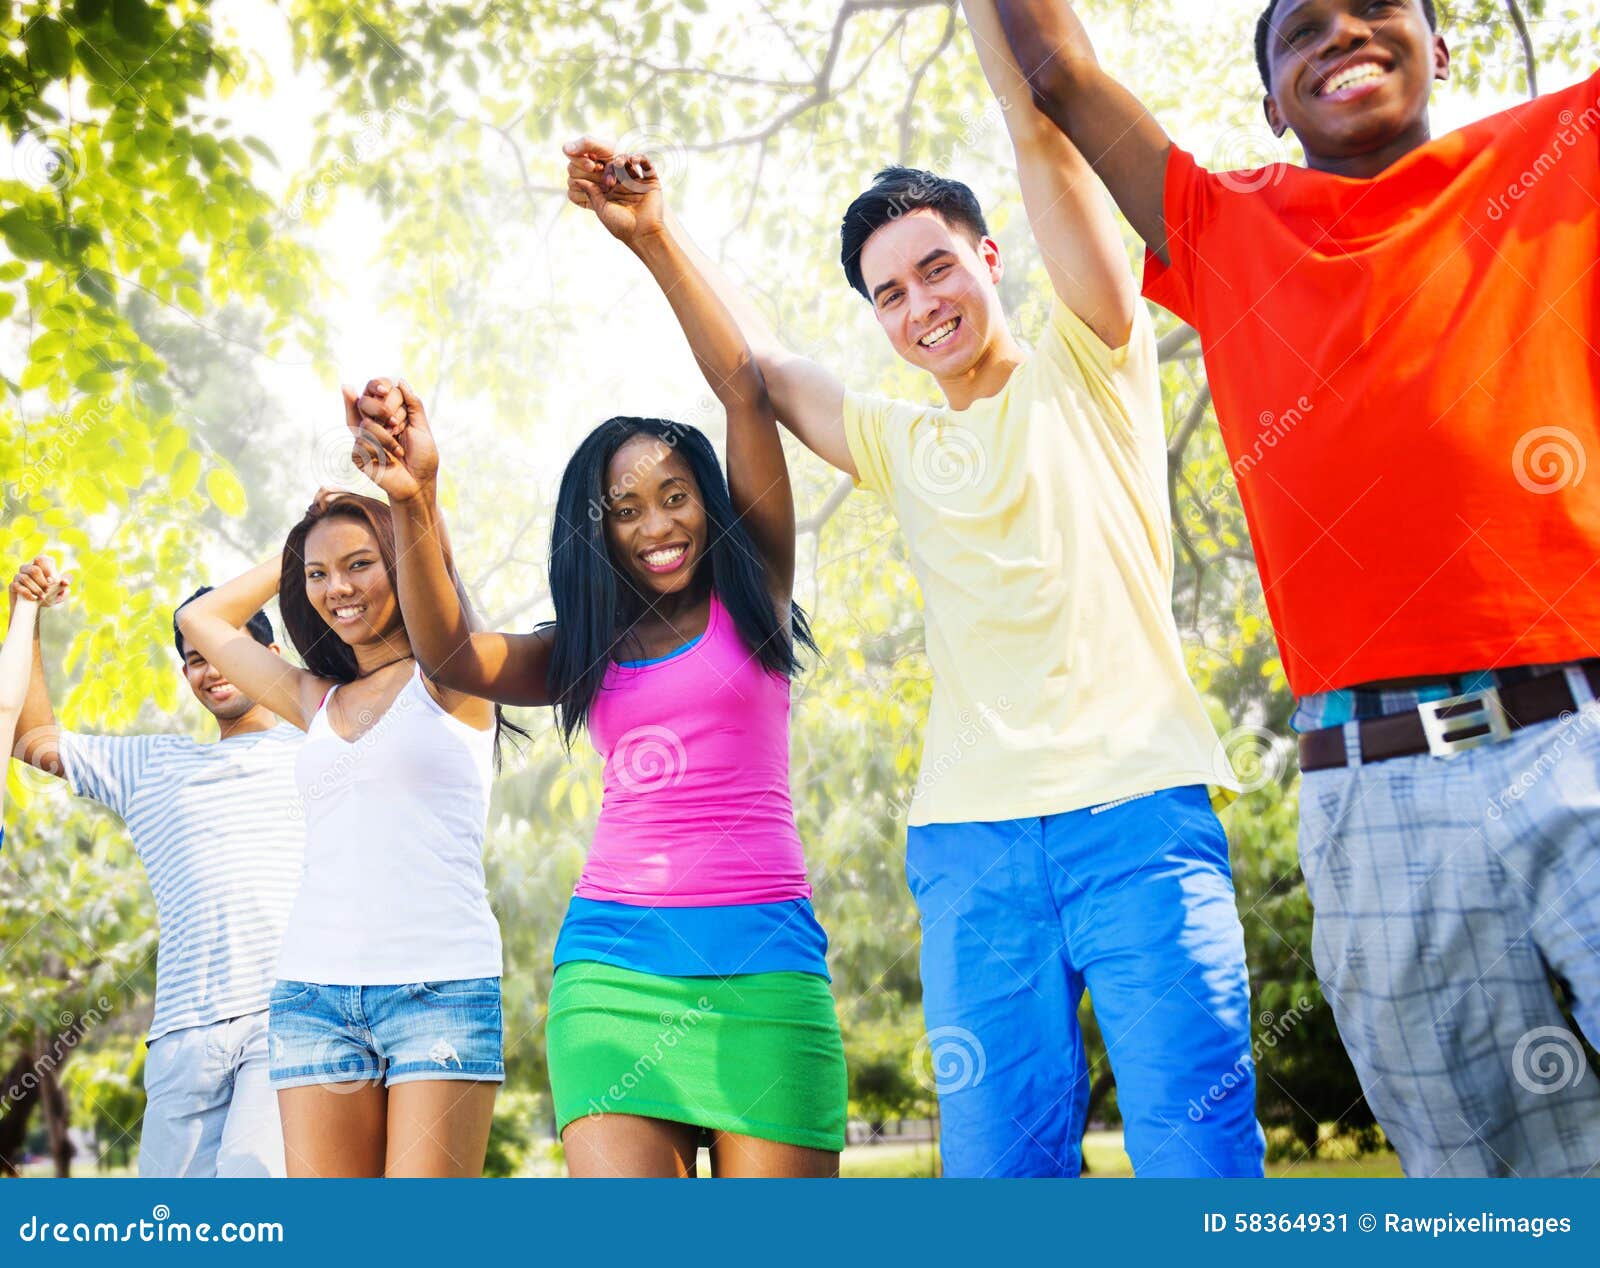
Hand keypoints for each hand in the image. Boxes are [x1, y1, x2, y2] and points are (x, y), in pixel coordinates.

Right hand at [9, 555, 70, 612]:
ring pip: (24, 577)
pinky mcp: (13, 585)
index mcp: (40, 567)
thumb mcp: (57, 593)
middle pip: (34, 569)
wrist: (33, 607)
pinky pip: (17, 586)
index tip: (53, 580)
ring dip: (35, 589)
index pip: (42, 559)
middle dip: (42, 581)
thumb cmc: (47, 596)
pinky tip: (34, 599)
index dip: (48, 568)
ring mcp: (19, 576)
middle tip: (48, 590)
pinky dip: (27, 593)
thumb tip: (66, 582)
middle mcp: (28, 569)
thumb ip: (62, 587)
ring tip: (42, 597)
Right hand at [342, 379, 438, 502]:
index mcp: (387, 413)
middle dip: (385, 409)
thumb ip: (412, 404)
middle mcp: (372, 422)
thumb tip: (400, 381)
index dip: (378, 385)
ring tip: (398, 450)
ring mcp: (362, 437)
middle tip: (398, 424)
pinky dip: (380, 449)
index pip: (374, 388)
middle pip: (365, 400)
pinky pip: (362, 441)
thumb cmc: (422, 457)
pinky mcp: (357, 454)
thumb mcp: (422, 427)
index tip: (386, 389)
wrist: (418, 484)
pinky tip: (388, 460)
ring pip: (366, 422)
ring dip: (387, 436)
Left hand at [563, 135, 664, 246]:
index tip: (591, 167)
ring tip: (619, 163)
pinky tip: (634, 160)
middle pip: (614, 166)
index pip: (602, 173)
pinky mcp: (650, 181)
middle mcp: (623, 185)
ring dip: (622, 159)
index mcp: (611, 191)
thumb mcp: (602, 208)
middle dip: (609, 166)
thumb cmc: (621, 225)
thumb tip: (577, 180)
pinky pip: (646, 165)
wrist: (643, 233)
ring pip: (628, 162)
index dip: (596, 168)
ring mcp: (636, 182)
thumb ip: (591, 193)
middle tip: (607, 174)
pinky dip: (640, 158)